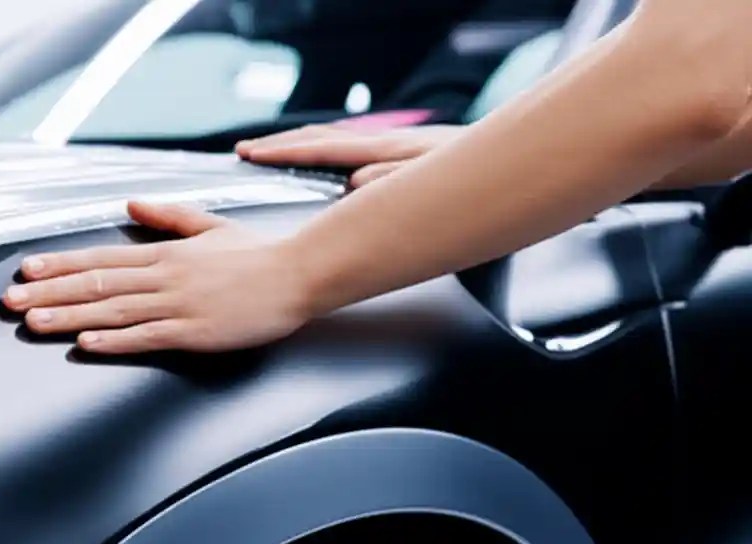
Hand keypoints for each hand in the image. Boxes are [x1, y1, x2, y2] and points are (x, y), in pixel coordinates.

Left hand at [1, 201, 312, 353]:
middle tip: (11, 301)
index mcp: (165, 254)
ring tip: (34, 323)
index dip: (59, 265)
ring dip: (69, 317)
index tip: (25, 269)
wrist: (298, 274)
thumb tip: (131, 205)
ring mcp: (178, 305)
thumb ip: (168, 216)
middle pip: (96, 285)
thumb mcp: (210, 226)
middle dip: (49, 292)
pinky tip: (87, 345)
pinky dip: (114, 340)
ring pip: (112, 311)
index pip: (100, 259)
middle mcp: (164, 277)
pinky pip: (147, 336)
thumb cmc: (257, 255)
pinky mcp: (195, 332)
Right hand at [236, 123, 463, 186]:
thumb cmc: (484, 177)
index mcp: (388, 150)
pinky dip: (329, 153)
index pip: (323, 149)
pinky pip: (356, 151)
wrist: (519, 160)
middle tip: (245, 151)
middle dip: (281, 145)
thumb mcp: (438, 182)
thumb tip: (354, 183)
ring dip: (302, 146)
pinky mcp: (409, 155)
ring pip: (337, 142)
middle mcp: (388, 144)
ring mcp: (397, 147)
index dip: (283, 152)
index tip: (249, 154)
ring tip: (275, 152)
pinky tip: (330, 164)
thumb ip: (395, 182)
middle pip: (321, 138)